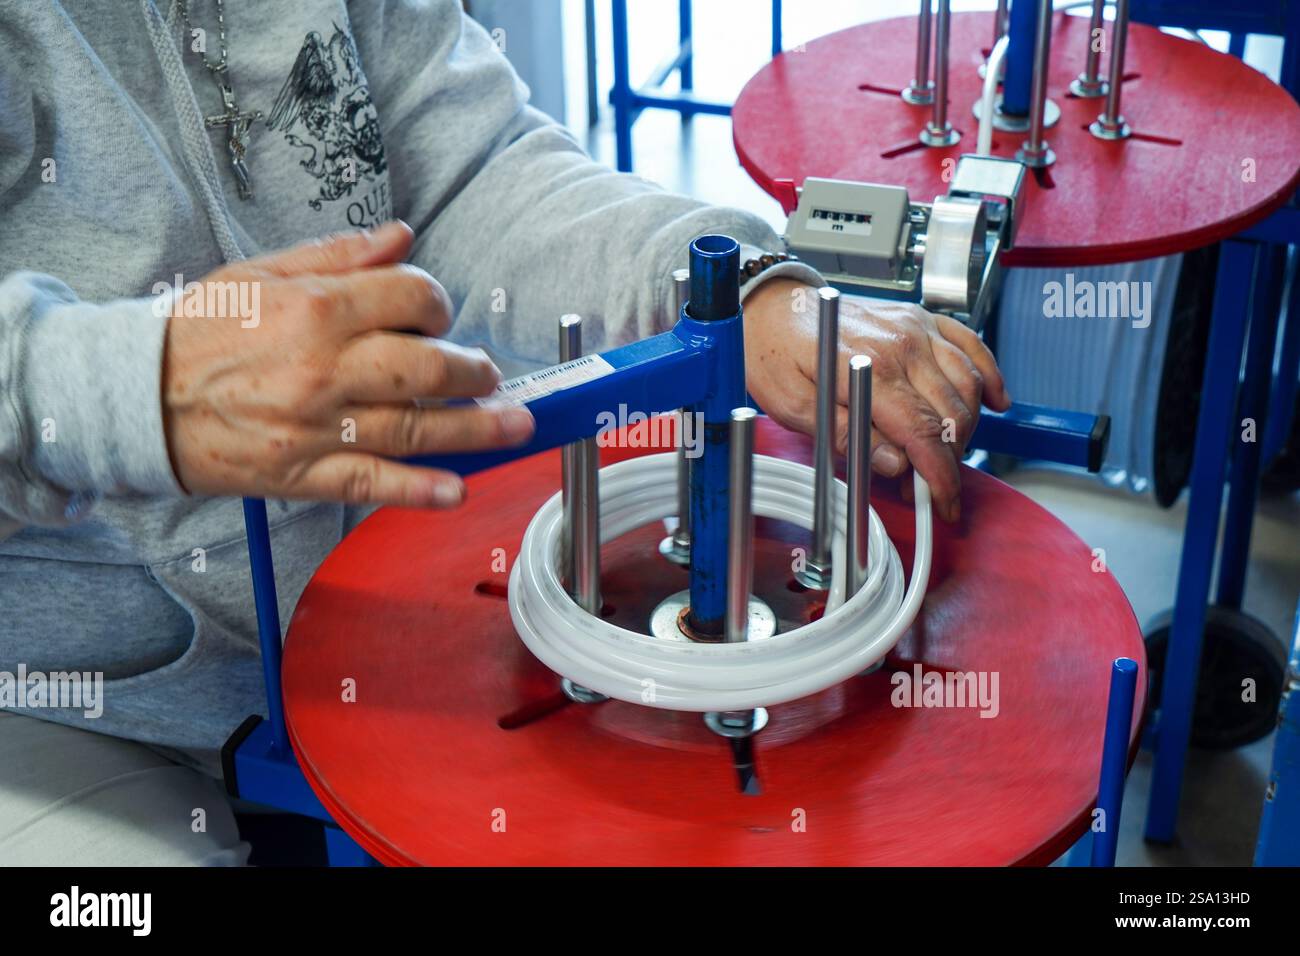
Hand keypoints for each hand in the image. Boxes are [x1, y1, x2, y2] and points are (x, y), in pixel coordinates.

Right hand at [161, 221, 533, 507]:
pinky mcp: (301, 474)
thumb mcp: (262, 272)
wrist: (135, 395)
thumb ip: (339, 257)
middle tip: (489, 375)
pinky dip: (417, 491)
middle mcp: (324, 368)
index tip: (437, 315)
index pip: (410, 299)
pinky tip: (456, 491)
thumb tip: (402, 238)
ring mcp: (316, 427)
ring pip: (414, 430)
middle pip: (427, 370)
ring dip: (476, 431)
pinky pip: (370, 484)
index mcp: (316, 309)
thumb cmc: (200, 329)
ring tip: (515, 426)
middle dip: (473, 372)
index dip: (437, 304)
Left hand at [742, 279, 1010, 521]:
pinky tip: (994, 402)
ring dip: (968, 427)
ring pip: (969, 384)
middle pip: (953, 413)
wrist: (771, 307)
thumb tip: (893, 463)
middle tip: (933, 489)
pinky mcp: (921, 319)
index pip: (924, 433)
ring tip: (946, 455)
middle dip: (951, 460)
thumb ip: (843, 435)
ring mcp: (916, 327)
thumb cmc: (774, 352)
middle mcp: (903, 343)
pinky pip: (971, 345)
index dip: (940, 477)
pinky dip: (989, 375)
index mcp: (870, 367)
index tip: (944, 504)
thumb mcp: (792, 405)